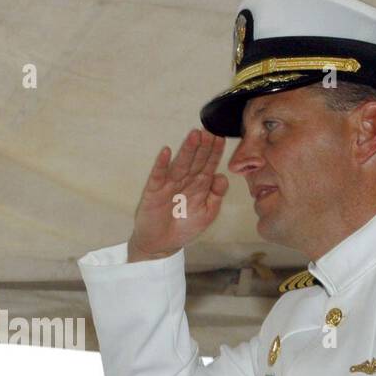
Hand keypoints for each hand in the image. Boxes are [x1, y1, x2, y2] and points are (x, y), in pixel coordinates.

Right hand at [128, 129, 227, 261]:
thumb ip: (216, 196)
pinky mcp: (154, 191)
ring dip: (187, 150)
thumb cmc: (185, 227)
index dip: (215, 152)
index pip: (209, 164)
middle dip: (203, 147)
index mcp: (200, 185)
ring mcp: (169, 184)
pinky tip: (166, 152)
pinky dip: (161, 164)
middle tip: (209, 131)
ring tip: (194, 136)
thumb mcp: (207, 213)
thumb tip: (221, 176)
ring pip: (180, 164)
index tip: (221, 139)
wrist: (162, 244)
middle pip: (196, 160)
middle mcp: (185, 180)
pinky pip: (158, 176)